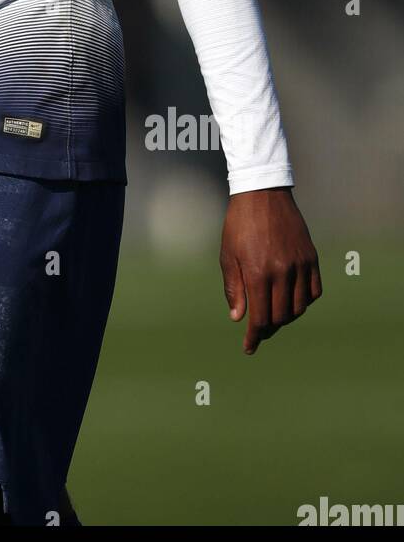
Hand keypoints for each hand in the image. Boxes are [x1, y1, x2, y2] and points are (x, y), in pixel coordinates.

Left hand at [220, 187, 321, 353]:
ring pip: (299, 307)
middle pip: (281, 316)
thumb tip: (238, 317)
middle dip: (269, 328)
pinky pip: (314, 291)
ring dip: (286, 317)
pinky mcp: (311, 257)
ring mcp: (299, 264)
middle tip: (259, 331)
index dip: (254, 336)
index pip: (260, 318)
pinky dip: (304, 301)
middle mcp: (282, 271)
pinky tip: (292, 300)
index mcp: (258, 272)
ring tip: (274, 315)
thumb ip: (234, 288)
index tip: (249, 347)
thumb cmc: (239, 223)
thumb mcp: (228, 254)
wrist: (262, 193)